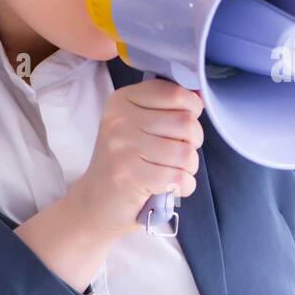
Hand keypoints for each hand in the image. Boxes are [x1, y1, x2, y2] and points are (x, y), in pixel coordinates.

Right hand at [69, 78, 203, 235]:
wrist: (95, 201)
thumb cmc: (124, 161)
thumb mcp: (136, 124)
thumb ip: (165, 108)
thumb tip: (199, 96)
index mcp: (122, 100)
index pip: (174, 93)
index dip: (192, 108)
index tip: (185, 123)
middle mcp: (119, 120)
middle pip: (186, 122)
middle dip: (193, 141)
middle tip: (179, 152)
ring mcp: (123, 149)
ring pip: (186, 152)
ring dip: (189, 166)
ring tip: (174, 170)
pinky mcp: (130, 177)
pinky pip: (179, 178)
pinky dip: (184, 185)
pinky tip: (170, 186)